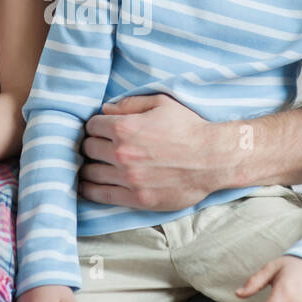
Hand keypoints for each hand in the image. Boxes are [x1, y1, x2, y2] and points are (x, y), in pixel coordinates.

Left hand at [78, 94, 223, 211]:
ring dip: (89, 167)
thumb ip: (130, 104)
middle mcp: (122, 153)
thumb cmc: (189, 128)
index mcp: (125, 127)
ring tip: (94, 166)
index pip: (91, 126)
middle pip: (88, 149)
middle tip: (100, 147)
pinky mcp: (136, 198)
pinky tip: (88, 186)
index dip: (96, 126)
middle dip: (92, 145)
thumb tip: (104, 109)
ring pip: (89, 173)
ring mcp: (128, 178)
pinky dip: (90, 190)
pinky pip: (100, 195)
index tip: (101, 130)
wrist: (213, 159)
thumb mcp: (162, 103)